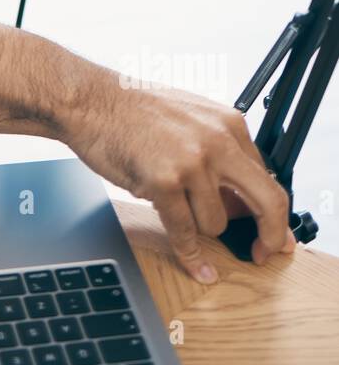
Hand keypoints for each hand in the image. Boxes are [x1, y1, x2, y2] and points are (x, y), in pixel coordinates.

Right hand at [66, 78, 296, 282]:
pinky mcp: (164, 181)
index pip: (267, 177)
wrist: (89, 100)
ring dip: (198, 226)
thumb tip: (239, 202)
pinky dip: (190, 255)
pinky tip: (195, 264)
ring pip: (217, 223)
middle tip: (264, 253)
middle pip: (267, 201)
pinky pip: (185, 232)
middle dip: (270, 235)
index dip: (272, 213)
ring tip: (171, 202)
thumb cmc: (132, 110)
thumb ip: (219, 154)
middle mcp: (218, 141)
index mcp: (229, 124)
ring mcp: (192, 162)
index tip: (274, 233)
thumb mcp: (190, 121)